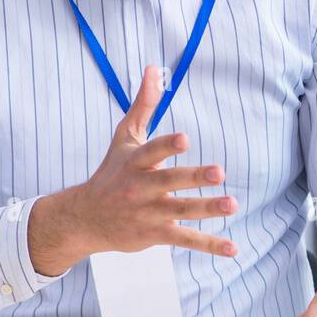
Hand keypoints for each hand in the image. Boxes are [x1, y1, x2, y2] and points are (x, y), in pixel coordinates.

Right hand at [66, 65, 238, 257]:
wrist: (85, 219)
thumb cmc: (111, 172)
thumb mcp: (124, 138)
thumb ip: (143, 105)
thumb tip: (154, 68)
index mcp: (134, 162)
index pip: (151, 151)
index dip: (167, 146)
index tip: (186, 140)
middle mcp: (140, 188)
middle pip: (169, 181)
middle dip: (194, 177)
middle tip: (219, 171)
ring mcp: (148, 213)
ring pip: (180, 211)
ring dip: (207, 209)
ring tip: (232, 204)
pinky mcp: (154, 234)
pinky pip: (184, 238)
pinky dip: (208, 245)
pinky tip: (232, 249)